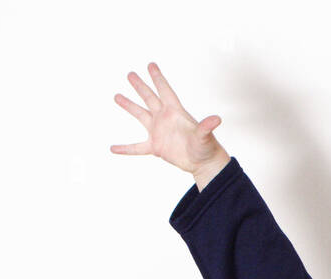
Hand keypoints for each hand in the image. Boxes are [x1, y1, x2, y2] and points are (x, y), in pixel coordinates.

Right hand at [110, 62, 227, 177]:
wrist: (203, 162)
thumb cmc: (206, 148)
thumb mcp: (205, 136)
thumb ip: (206, 127)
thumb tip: (217, 119)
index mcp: (176, 113)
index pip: (165, 91)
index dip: (158, 78)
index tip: (151, 65)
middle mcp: (165, 119)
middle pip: (150, 98)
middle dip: (140, 86)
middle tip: (130, 74)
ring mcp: (159, 132)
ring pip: (141, 116)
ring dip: (129, 106)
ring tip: (117, 96)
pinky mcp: (156, 147)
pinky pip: (137, 147)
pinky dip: (126, 148)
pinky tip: (114, 148)